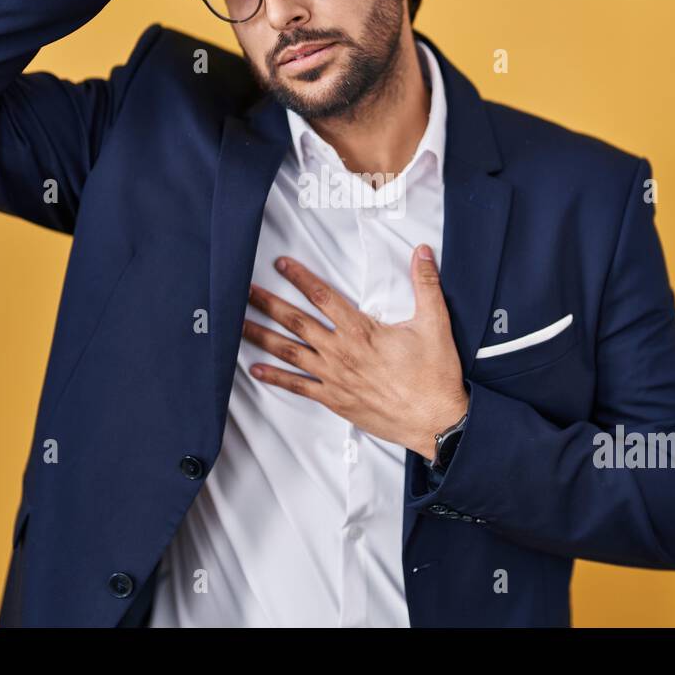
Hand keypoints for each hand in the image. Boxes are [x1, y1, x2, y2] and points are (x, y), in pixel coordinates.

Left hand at [241, 246, 468, 459]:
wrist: (435, 421)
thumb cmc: (434, 376)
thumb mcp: (435, 323)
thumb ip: (426, 284)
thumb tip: (421, 252)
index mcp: (362, 332)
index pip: (324, 296)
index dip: (300, 277)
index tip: (282, 265)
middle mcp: (341, 353)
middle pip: (296, 322)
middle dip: (268, 304)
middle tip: (244, 291)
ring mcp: (335, 378)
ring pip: (290, 352)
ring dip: (262, 336)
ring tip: (238, 324)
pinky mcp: (335, 399)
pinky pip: (298, 387)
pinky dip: (275, 378)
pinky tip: (256, 370)